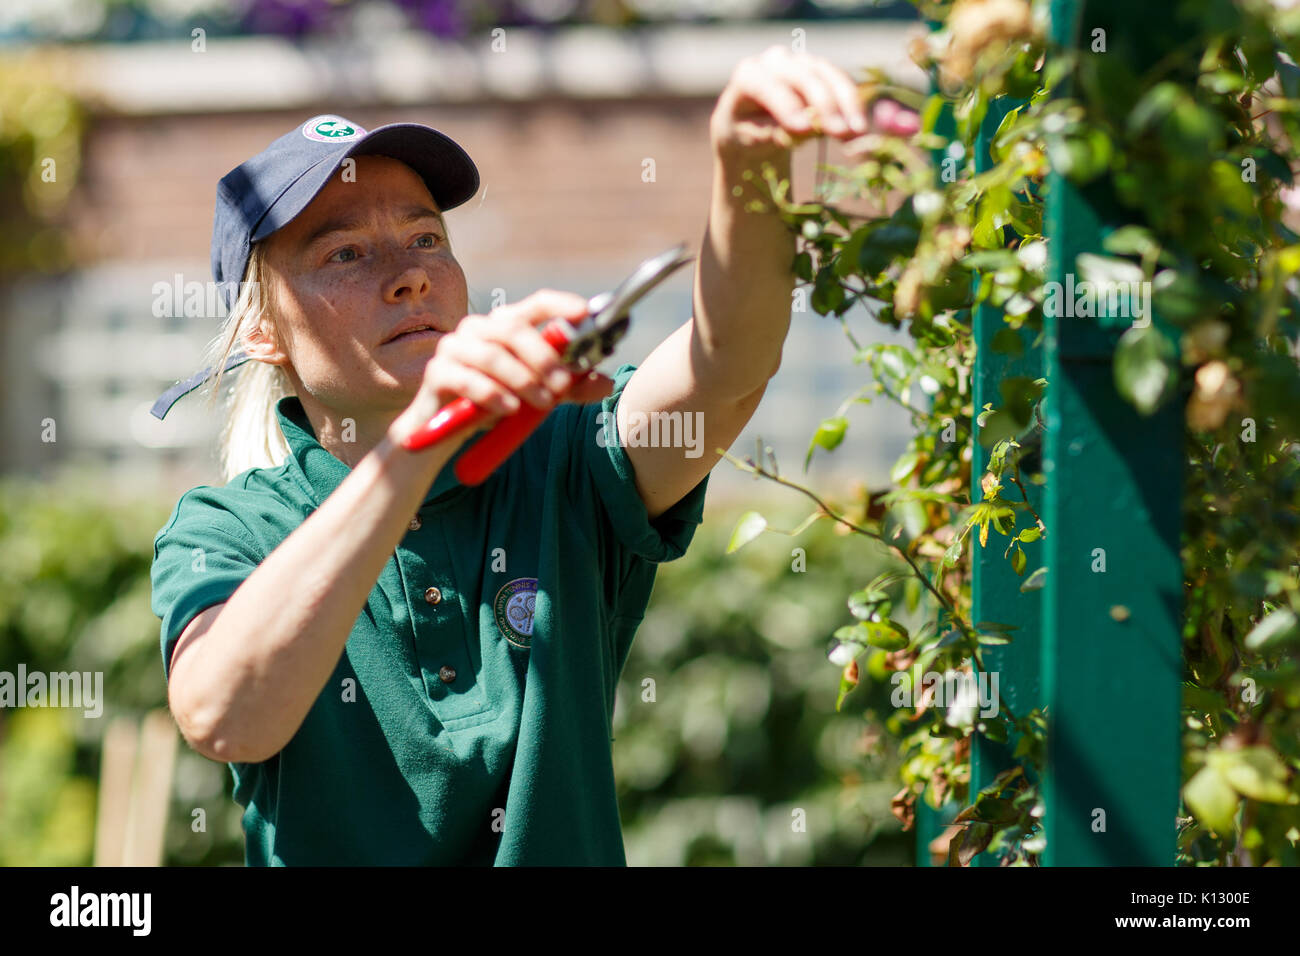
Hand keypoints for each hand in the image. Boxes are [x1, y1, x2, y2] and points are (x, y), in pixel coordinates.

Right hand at [389, 289, 614, 446]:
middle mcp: (477, 329)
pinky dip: (492, 394)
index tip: (584, 312)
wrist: (442, 436)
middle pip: (514, 328)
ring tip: (544, 403)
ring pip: (492, 355)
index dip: (560, 305)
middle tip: (564, 383)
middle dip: (544, 356)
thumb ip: (569, 388)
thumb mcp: (537, 395)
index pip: (535, 304)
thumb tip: (607, 383)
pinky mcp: (437, 374)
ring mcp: (453, 348)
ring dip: (523, 379)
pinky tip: (509, 409)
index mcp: (504, 326)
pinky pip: (467, 380)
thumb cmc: (493, 406)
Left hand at [710, 45, 918, 158]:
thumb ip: (772, 131)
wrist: (752, 125)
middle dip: (826, 104)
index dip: (787, 105)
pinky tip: (860, 128)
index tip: (804, 129)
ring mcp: (801, 63)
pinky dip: (852, 105)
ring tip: (858, 132)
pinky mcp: (821, 72)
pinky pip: (841, 84)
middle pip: (804, 76)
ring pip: (829, 76)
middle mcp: (776, 61)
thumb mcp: (749, 138)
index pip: (767, 85)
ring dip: (847, 104)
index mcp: (749, 74)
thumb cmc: (746, 133)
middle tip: (842, 132)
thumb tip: (809, 125)